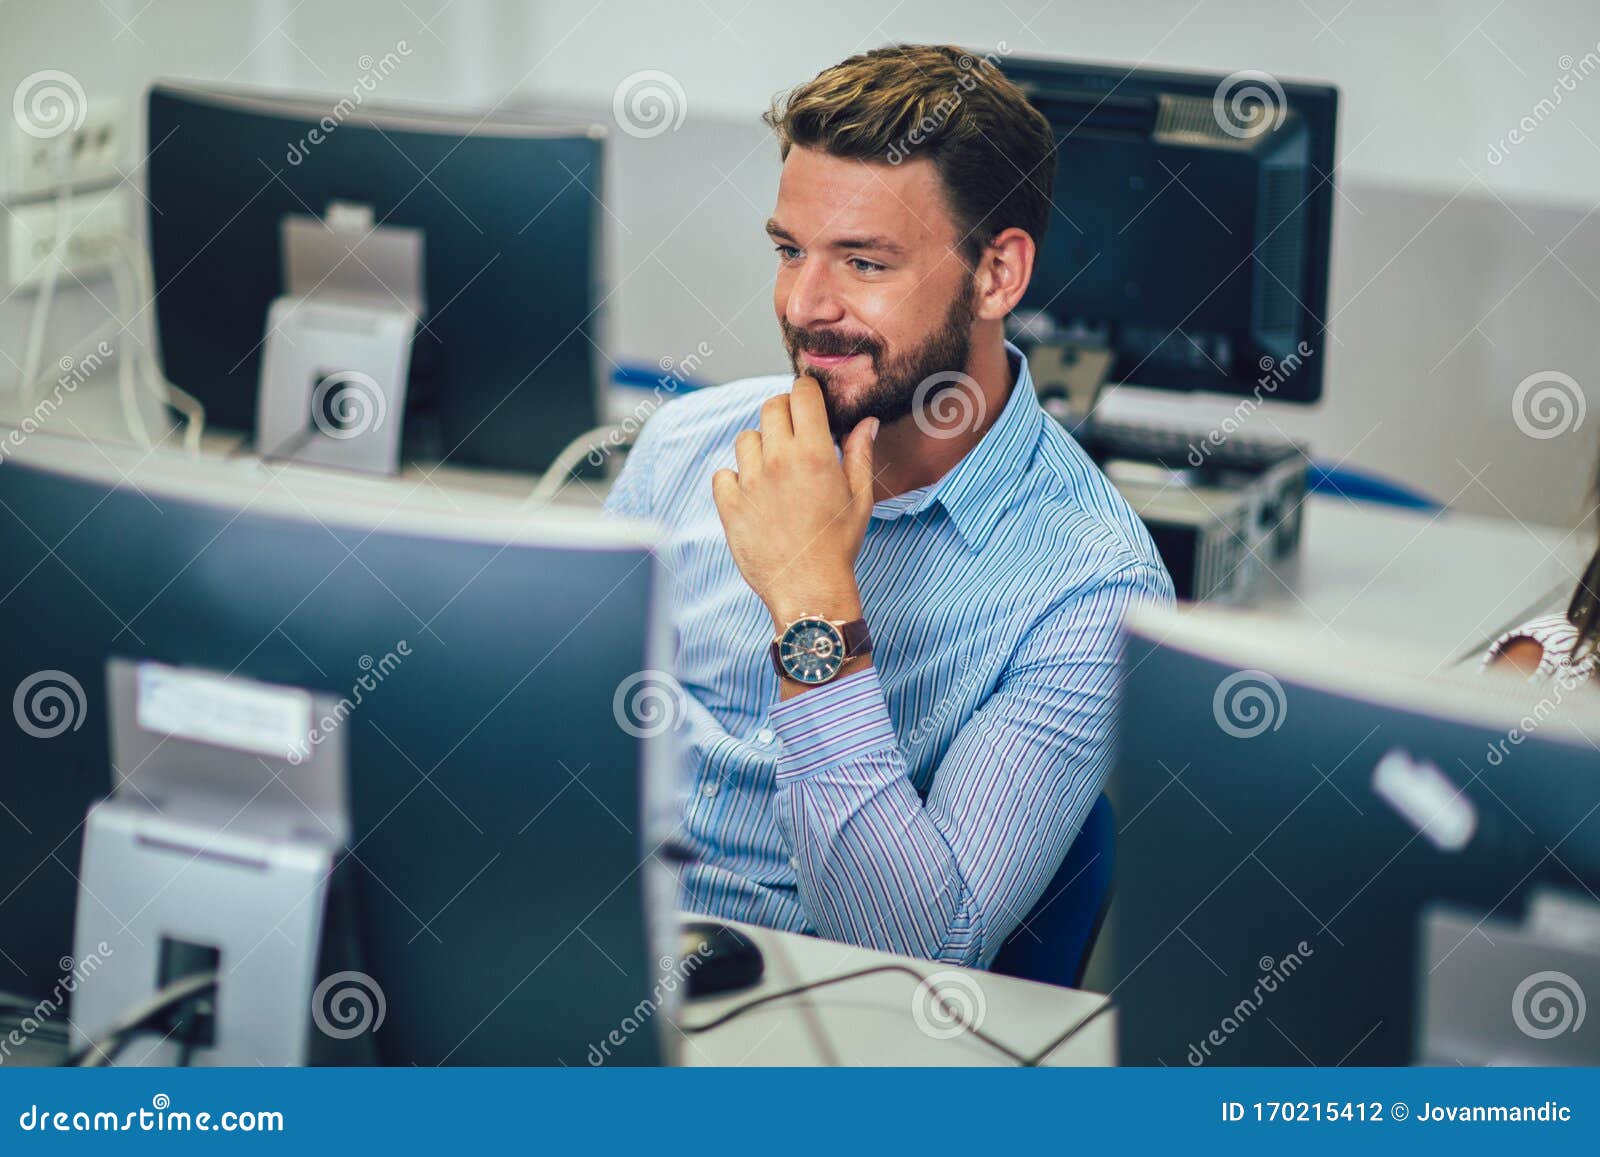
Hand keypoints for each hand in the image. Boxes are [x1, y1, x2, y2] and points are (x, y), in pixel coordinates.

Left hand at [711, 377, 877, 630]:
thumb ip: (861, 453)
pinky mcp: (729, 505)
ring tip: (775, 469)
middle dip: (784, 413)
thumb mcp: (860, 497)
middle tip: (794, 435)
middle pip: (770, 407)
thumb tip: (866, 422)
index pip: (801, 394)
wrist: (809, 588)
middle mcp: (778, 460)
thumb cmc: (839, 545)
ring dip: (760, 446)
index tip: (810, 404)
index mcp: (813, 452)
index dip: (807, 393)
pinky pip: (723, 474)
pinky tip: (753, 494)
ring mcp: (750, 482)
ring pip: (746, 438)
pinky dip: (735, 479)